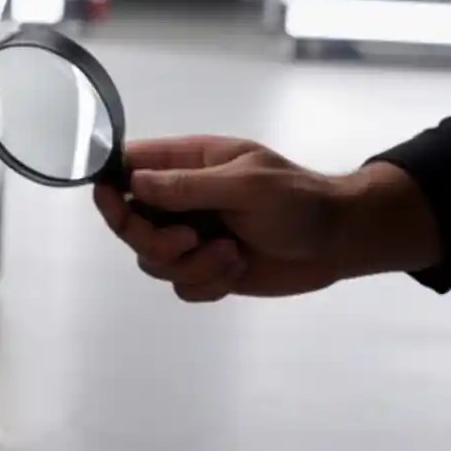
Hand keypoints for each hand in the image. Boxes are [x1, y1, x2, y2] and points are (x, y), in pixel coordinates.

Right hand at [93, 136, 356, 301]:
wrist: (339, 241)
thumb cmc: (299, 200)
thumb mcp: (246, 184)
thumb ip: (188, 185)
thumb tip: (134, 183)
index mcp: (187, 163)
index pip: (128, 167)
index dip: (111, 185)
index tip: (110, 199)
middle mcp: (180, 201)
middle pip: (130, 223)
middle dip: (154, 239)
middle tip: (188, 239)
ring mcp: (191, 237)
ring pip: (151, 260)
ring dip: (190, 265)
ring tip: (231, 255)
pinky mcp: (205, 270)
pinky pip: (180, 286)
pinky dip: (206, 284)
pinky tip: (236, 270)